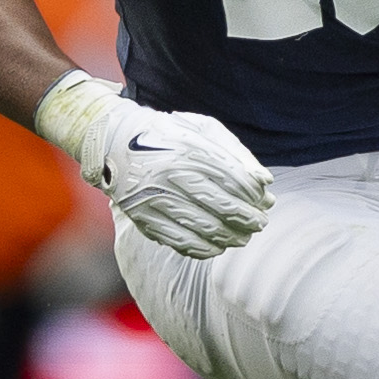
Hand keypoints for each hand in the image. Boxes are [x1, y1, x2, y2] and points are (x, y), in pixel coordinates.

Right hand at [35, 72, 272, 259]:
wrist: (113, 141)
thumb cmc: (167, 133)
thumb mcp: (201, 129)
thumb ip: (235, 153)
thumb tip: (265, 182)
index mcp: (189, 151)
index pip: (234, 181)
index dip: (254, 196)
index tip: (264, 201)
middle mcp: (171, 176)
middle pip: (222, 208)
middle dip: (247, 220)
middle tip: (259, 224)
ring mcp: (155, 198)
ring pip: (204, 229)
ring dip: (229, 238)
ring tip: (241, 238)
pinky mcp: (143, 217)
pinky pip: (179, 241)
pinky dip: (202, 249)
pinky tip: (216, 247)